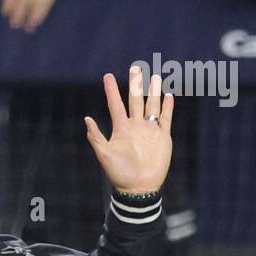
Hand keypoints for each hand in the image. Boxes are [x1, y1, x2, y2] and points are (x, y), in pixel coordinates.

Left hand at [84, 67, 173, 194]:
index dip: (111, 90)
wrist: (139, 188)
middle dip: (136, 84)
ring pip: (152, 105)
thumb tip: (87, 119)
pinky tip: (168, 95)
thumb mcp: (105, 155)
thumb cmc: (120, 174)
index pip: (116, 104)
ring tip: (154, 76)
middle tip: (136, 67)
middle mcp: (135, 127)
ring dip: (153, 91)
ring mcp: (149, 131)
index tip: (107, 76)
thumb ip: (97, 137)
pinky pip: (165, 118)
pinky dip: (167, 107)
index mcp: (121, 129)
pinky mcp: (162, 137)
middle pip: (135, 100)